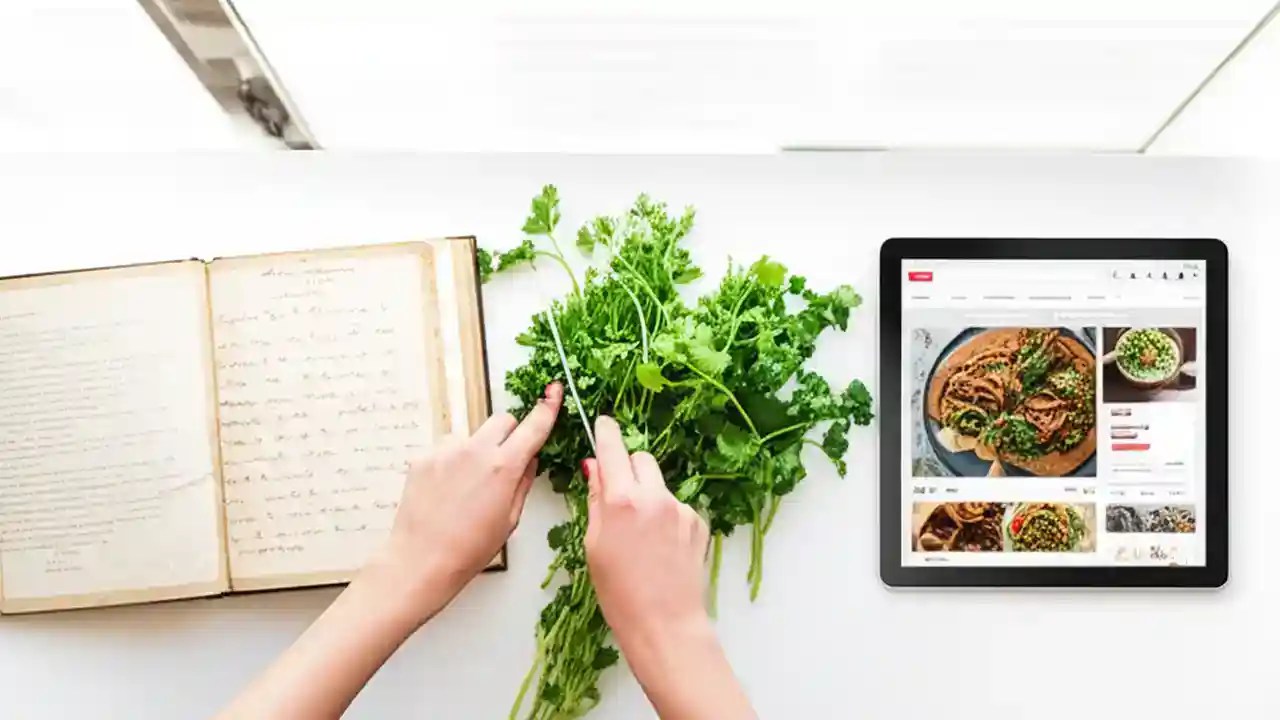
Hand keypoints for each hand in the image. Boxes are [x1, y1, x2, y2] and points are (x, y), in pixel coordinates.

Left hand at [372, 382, 562, 621]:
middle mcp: (475, 451)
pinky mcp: (423, 458)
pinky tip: (447, 491)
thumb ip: (523, 482)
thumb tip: (528, 459)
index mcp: (503, 467)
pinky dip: (452, 463)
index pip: (533, 427)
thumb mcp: (510, 520)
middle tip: (504, 462)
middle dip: (509, 435)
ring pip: (472, 435)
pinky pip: (446, 449)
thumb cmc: (470, 549)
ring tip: (466, 488)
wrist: (422, 560)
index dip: (547, 407)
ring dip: (476, 451)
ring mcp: (445, 451)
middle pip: (502, 421)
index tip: (553, 391)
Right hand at [583, 416, 710, 656]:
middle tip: (617, 494)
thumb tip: (595, 469)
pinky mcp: (698, 523)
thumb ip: (596, 500)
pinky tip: (660, 548)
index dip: (606, 432)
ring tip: (640, 537)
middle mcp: (655, 497)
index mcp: (622, 500)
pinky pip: (676, 508)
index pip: (613, 448)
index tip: (604, 423)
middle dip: (628, 468)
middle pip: (640, 459)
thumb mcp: (594, 545)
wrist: (665, 624)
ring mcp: (681, 509)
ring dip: (648, 496)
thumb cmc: (620, 593)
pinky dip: (666, 518)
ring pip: (659, 485)